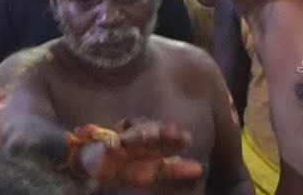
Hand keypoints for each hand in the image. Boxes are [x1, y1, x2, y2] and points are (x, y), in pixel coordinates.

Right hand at [78, 120, 203, 184]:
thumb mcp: (154, 171)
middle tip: (171, 131)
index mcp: (154, 145)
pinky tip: (114, 144)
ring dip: (141, 134)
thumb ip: (175, 169)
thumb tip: (200, 168)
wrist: (102, 165)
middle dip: (161, 132)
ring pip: (134, 136)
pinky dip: (112, 143)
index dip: (176, 140)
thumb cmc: (131, 165)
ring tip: (150, 135)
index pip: (168, 140)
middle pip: (153, 133)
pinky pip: (110, 144)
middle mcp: (142, 140)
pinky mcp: (108, 146)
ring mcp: (125, 142)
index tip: (187, 139)